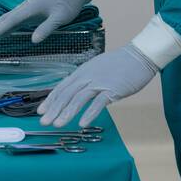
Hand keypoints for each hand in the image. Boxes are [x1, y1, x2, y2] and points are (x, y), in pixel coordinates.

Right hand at [0, 0, 90, 43]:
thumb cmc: (68, 4)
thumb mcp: (61, 17)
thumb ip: (47, 28)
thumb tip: (33, 41)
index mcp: (31, 7)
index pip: (12, 20)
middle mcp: (25, 7)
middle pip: (5, 19)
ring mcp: (27, 10)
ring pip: (7, 20)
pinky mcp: (30, 13)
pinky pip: (14, 21)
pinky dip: (4, 27)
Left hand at [38, 44, 157, 126]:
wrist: (139, 56)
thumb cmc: (120, 64)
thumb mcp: (97, 69)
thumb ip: (85, 80)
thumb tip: (75, 92)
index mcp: (82, 72)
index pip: (62, 87)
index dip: (50, 100)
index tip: (41, 111)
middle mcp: (87, 77)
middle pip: (66, 94)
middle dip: (54, 109)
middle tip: (43, 121)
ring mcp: (99, 83)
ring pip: (78, 98)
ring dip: (67, 112)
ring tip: (57, 124)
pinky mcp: (112, 89)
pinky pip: (98, 102)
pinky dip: (89, 113)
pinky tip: (82, 123)